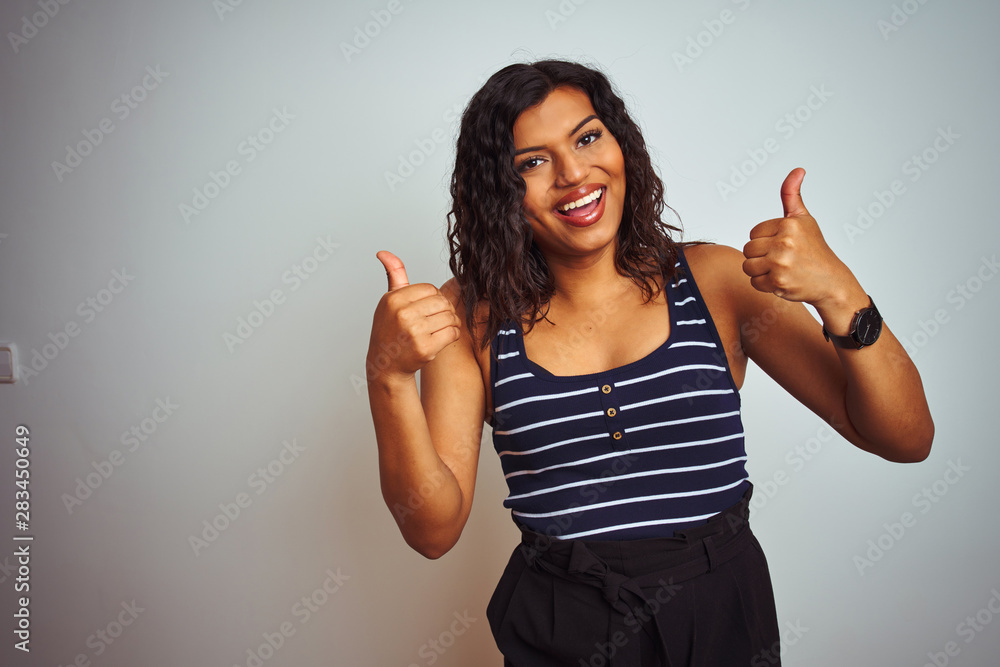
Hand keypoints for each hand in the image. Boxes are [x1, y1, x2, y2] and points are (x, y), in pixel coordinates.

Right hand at [367, 251, 460, 381]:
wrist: (386, 364)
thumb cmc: (389, 330)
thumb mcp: (388, 301)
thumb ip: (393, 274)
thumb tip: (384, 252)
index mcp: (394, 299)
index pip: (430, 289)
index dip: (433, 298)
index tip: (427, 308)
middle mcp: (402, 314)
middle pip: (443, 302)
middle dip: (444, 310)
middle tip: (437, 318)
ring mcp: (414, 332)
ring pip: (450, 317)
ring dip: (450, 323)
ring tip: (439, 328)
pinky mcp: (425, 348)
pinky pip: (452, 333)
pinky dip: (452, 335)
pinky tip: (441, 338)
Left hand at [741, 168, 859, 308]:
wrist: (831, 281)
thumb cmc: (814, 249)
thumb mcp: (804, 219)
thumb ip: (792, 195)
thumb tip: (798, 170)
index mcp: (789, 224)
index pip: (753, 233)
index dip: (765, 240)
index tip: (783, 245)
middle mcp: (785, 242)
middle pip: (748, 249)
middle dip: (761, 256)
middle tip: (781, 259)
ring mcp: (781, 263)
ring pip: (748, 266)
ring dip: (760, 271)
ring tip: (780, 269)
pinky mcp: (778, 282)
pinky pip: (754, 282)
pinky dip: (765, 284)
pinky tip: (782, 280)